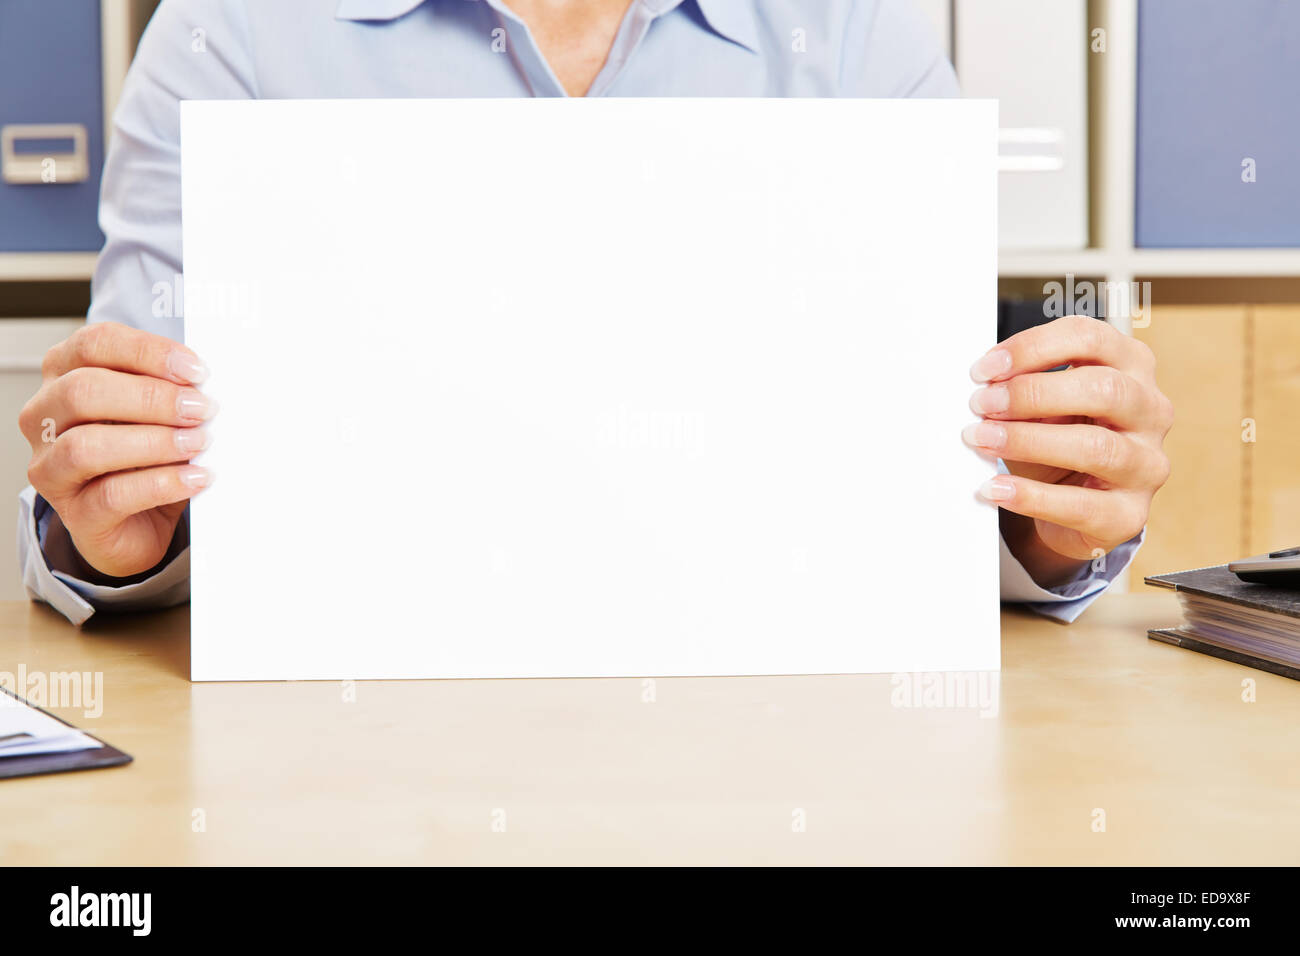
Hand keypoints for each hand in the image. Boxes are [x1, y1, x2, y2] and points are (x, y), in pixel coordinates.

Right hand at [19, 322, 216, 579]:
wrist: (138, 523)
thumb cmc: (145, 457)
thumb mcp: (155, 414)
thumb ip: (169, 390)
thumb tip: (205, 382)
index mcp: (62, 376)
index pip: (93, 344)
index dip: (147, 352)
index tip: (196, 370)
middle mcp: (44, 419)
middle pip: (83, 390)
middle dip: (152, 398)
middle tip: (201, 409)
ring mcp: (51, 468)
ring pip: (87, 446)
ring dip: (155, 441)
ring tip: (199, 442)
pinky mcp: (75, 513)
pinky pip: (112, 495)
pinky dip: (162, 483)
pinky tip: (195, 478)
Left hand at [962, 315, 1172, 586]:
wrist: (1079, 512)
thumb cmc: (1061, 443)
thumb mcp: (1046, 406)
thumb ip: (1024, 389)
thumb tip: (984, 387)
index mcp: (1131, 367)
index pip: (1091, 338)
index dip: (1034, 348)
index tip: (986, 367)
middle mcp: (1150, 411)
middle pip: (1103, 388)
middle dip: (1032, 394)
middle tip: (982, 404)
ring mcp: (1147, 464)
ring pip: (1096, 446)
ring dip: (1027, 441)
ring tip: (982, 440)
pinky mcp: (1130, 514)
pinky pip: (1081, 505)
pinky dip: (1030, 496)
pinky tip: (996, 489)